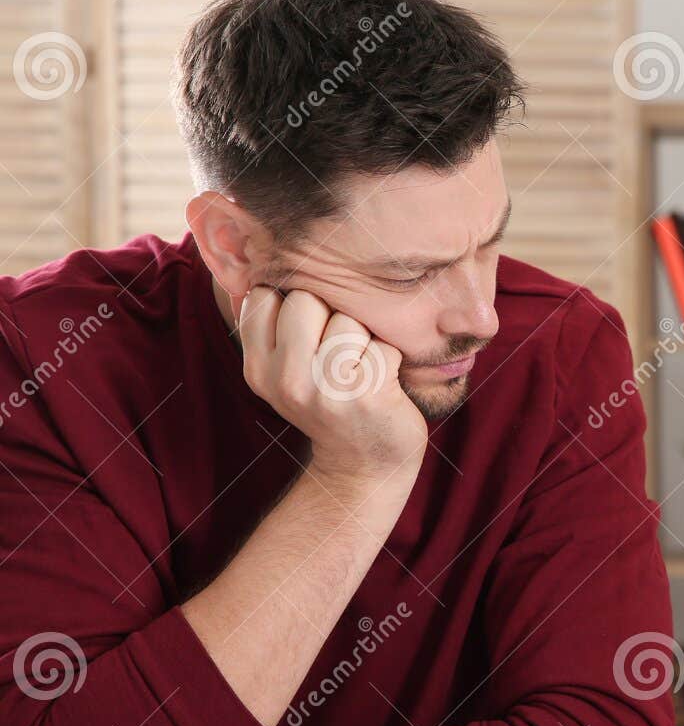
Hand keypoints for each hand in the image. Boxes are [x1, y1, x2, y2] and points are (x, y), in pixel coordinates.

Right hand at [239, 287, 425, 485]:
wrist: (365, 465)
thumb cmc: (330, 403)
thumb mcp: (285, 370)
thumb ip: (269, 324)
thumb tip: (250, 259)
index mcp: (258, 370)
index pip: (265, 296)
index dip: (294, 304)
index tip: (309, 334)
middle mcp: (287, 380)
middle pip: (307, 299)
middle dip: (331, 316)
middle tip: (340, 354)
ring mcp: (328, 389)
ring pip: (349, 319)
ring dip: (364, 339)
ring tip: (361, 370)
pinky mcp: (368, 396)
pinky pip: (384, 346)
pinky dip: (391, 360)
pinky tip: (382, 385)